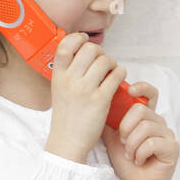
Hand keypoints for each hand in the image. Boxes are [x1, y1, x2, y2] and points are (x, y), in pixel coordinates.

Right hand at [43, 33, 127, 162]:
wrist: (67, 141)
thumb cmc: (66, 116)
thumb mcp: (59, 89)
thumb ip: (67, 71)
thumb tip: (82, 52)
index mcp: (58, 75)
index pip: (65, 45)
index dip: (78, 38)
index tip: (85, 41)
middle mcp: (70, 80)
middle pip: (90, 49)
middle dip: (100, 52)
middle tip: (102, 61)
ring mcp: (85, 89)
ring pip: (105, 60)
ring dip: (112, 63)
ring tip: (111, 71)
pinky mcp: (100, 100)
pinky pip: (116, 75)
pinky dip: (121, 73)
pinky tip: (118, 78)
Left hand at [103, 80, 179, 179]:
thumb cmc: (129, 163)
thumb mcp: (113, 139)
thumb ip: (109, 122)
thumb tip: (97, 103)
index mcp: (146, 118)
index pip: (149, 94)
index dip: (142, 87)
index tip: (129, 91)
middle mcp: (159, 123)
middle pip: (141, 110)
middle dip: (126, 128)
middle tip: (123, 143)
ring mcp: (167, 135)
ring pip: (146, 127)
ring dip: (132, 144)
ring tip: (131, 155)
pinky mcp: (172, 148)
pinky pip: (152, 142)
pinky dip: (140, 153)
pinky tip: (139, 161)